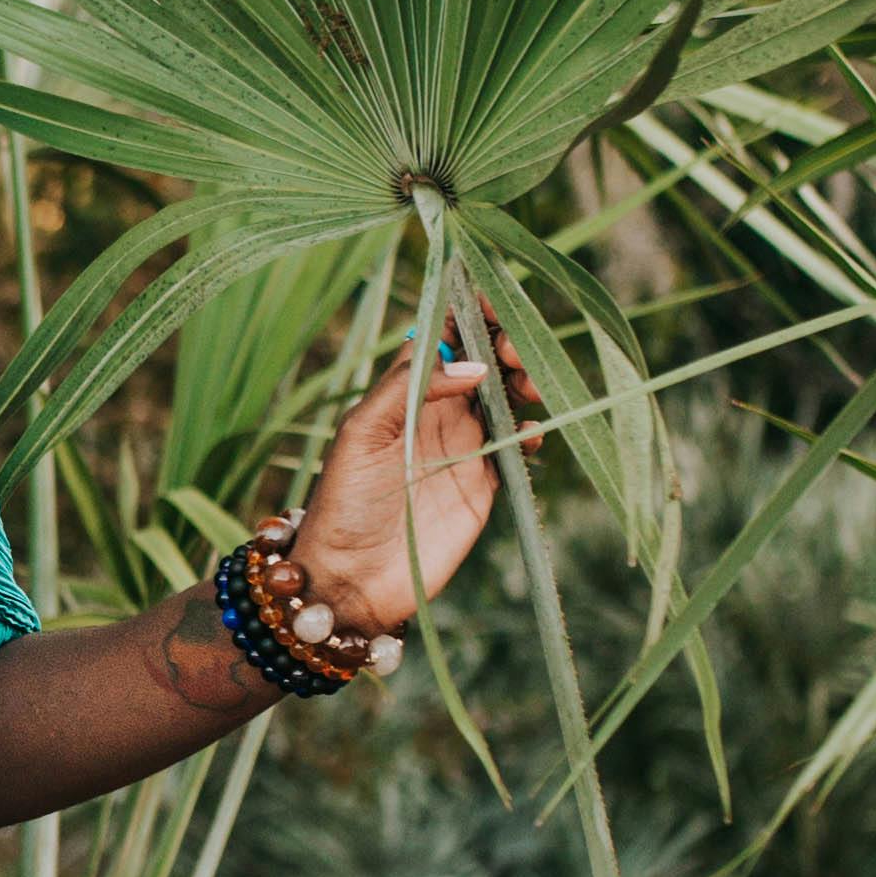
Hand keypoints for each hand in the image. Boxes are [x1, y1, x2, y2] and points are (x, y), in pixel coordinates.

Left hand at [286, 327, 540, 634]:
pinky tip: (529, 433)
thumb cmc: (344, 503)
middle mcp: (436, 413)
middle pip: (484, 361)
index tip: (493, 297)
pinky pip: (517, 448)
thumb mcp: (363, 433)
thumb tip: (473, 363)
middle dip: (507, 344)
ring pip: (507, 398)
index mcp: (404, 392)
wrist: (352, 579)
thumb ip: (410, 388)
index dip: (468, 313)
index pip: (443, 337)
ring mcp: (463, 447)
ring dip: (524, 382)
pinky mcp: (483, 484)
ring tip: (528, 385)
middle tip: (514, 352)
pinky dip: (531, 433)